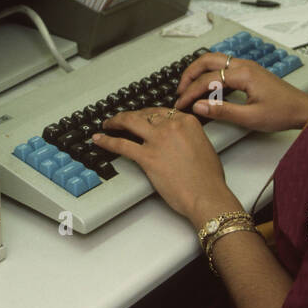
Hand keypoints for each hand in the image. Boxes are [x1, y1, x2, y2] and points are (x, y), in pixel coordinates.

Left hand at [92, 108, 238, 224]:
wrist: (206, 195)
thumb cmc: (208, 179)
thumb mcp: (204, 146)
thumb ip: (189, 137)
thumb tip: (179, 140)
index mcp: (187, 121)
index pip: (161, 111)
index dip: (148, 114)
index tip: (142, 116)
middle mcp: (171, 126)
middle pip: (144, 114)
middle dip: (130, 115)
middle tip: (122, 118)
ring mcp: (157, 140)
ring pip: (129, 122)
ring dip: (115, 121)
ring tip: (108, 124)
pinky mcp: (146, 156)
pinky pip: (121, 144)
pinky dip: (107, 141)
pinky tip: (99, 139)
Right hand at [174, 52, 307, 132]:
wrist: (303, 109)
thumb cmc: (282, 112)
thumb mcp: (250, 117)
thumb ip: (222, 111)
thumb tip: (198, 106)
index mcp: (243, 74)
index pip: (208, 79)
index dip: (191, 92)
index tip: (181, 104)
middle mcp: (244, 65)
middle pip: (207, 60)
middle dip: (189, 74)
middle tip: (180, 90)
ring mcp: (247, 66)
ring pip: (215, 60)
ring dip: (199, 71)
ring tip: (189, 87)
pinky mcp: (249, 71)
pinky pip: (223, 66)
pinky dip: (210, 72)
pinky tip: (207, 86)